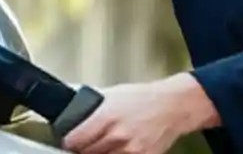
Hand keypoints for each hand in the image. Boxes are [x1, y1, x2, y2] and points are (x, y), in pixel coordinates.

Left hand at [61, 74, 218, 153]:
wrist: (172, 106)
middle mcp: (117, 135)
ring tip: (103, 145)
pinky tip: (117, 149)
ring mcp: (131, 150)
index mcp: (106, 116)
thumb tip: (71, 109)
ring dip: (100, 153)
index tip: (69, 141)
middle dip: (84, 149)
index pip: (74, 140)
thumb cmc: (143, 98)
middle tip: (86, 144)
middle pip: (86, 153)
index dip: (69, 141)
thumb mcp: (112, 94)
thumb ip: (92, 107)